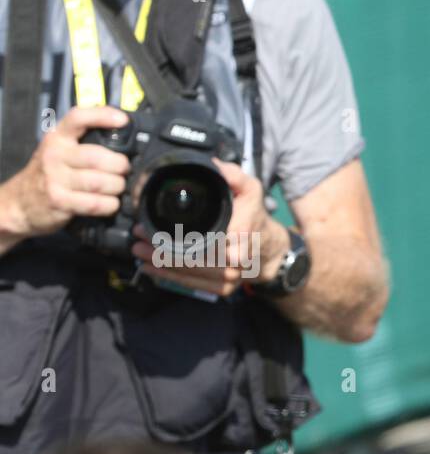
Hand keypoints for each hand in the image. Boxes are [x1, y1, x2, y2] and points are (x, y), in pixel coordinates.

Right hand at [0, 106, 131, 238]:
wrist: (22, 200)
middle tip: (124, 170)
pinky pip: (97, 203)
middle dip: (121, 166)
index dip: (102, 116)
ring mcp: (55, 178)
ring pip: (102, 182)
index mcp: (58, 137)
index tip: (122, 120)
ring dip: (117, 187)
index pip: (78, 118)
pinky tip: (109, 202)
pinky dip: (110, 205)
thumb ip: (85, 142)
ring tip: (116, 187)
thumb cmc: (51, 172)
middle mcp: (55, 154)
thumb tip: (124, 138)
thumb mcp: (61, 150)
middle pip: (98, 157)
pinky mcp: (59, 201)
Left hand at [134, 159, 288, 296]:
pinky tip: (153, 269)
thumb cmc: (254, 215)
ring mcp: (231, 277)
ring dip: (161, 265)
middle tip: (138, 238)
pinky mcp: (225, 288)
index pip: (204, 240)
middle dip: (161, 250)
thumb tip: (213, 166)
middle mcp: (237, 259)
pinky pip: (194, 286)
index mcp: (240, 233)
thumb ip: (234, 176)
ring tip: (139, 252)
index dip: (173, 237)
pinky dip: (171, 279)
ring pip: (191, 274)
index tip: (149, 226)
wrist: (268, 246)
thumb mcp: (250, 189)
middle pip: (192, 259)